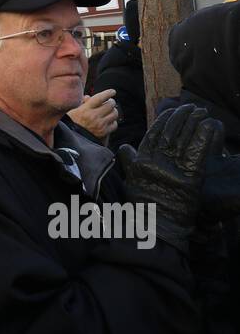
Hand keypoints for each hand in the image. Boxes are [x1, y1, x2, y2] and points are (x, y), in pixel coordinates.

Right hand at [68, 88, 118, 139]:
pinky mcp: (103, 132)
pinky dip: (113, 122)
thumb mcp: (73, 111)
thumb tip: (88, 97)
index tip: (112, 92)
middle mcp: (93, 116)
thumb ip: (82, 103)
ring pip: (114, 114)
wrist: (71, 139)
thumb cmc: (71, 124)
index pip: (100, 97)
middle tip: (110, 102)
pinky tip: (109, 121)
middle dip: (111, 102)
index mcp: (85, 109)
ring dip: (113, 111)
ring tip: (110, 111)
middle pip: (110, 104)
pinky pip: (114, 124)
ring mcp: (100, 125)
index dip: (108, 93)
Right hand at [117, 104, 220, 250]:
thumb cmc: (142, 205)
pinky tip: (210, 125)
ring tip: (201, 111)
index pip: (155, 133)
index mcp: (143, 160)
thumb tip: (124, 148)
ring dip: (194, 122)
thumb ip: (128, 162)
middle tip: (190, 106)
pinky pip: (199, 152)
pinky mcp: (191, 177)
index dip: (164, 120)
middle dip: (181, 116)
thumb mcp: (130, 180)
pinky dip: (204, 137)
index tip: (171, 111)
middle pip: (171, 131)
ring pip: (185, 138)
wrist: (155, 227)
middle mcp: (157, 161)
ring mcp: (174, 168)